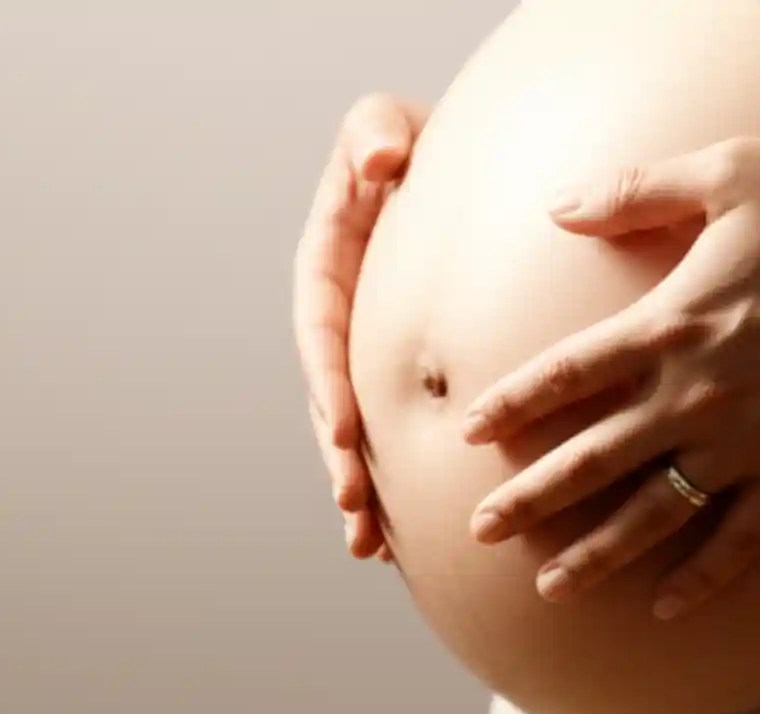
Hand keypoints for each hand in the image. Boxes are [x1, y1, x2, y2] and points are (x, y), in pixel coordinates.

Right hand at [294, 94, 428, 560]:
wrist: (438, 170)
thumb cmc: (409, 143)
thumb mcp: (385, 124)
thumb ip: (373, 133)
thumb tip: (378, 161)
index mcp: (326, 268)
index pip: (321, 329)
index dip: (329, 381)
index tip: (347, 429)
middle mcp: (338, 318)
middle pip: (330, 396)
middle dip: (339, 454)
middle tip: (355, 507)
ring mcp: (363, 349)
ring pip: (353, 428)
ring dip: (357, 486)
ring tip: (367, 544)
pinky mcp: (394, 369)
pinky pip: (389, 427)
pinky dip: (392, 480)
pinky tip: (399, 536)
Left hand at [460, 137, 759, 615]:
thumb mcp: (728, 171)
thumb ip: (634, 190)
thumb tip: (559, 207)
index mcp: (668, 325)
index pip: (564, 375)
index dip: (511, 405)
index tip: (469, 433)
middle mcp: (694, 394)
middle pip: (590, 458)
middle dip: (530, 498)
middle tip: (481, 531)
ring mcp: (745, 443)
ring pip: (652, 513)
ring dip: (596, 553)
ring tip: (550, 587)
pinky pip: (740, 540)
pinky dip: (703, 577)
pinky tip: (667, 607)